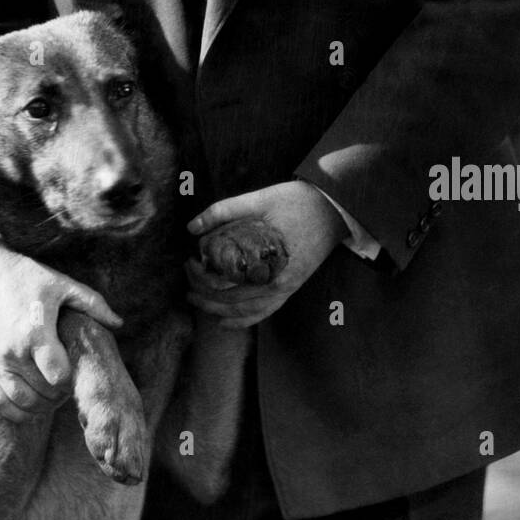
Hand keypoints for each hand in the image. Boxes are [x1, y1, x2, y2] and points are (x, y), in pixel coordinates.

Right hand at [0, 241, 122, 421]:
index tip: (77, 366)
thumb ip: (92, 303)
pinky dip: (20, 411)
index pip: (58, 375)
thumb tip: (119, 323)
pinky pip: (1, 403)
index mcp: (34, 331)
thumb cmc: (24, 276)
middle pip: (44, 392)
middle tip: (71, 381)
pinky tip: (34, 400)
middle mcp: (12, 351)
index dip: (72, 377)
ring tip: (55, 391)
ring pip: (24, 402)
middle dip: (62, 391)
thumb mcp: (60, 283)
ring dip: (44, 404)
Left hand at [185, 181, 349, 328]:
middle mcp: (276, 282)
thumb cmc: (296, 202)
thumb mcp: (258, 199)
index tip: (189, 261)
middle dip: (204, 294)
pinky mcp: (291, 288)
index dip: (201, 275)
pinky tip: (226, 320)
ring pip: (246, 311)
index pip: (223, 280)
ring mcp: (286, 288)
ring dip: (219, 310)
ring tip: (198, 302)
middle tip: (187, 282)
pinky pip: (265, 312)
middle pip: (231, 299)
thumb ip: (224, 210)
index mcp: (265, 261)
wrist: (333, 208)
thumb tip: (191, 227)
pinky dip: (244, 320)